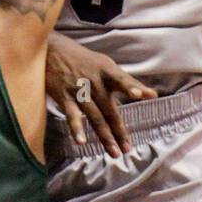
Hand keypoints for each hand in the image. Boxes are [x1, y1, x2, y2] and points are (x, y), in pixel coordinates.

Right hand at [45, 33, 156, 157]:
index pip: (123, 80)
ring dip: (105, 136)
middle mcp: (95, 81)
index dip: (134, 87)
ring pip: (95, 117)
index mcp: (107, 71)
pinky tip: (82, 142)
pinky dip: (77, 128)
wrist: (51, 49)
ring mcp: (79, 90)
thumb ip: (124, 81)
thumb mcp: (105, 64)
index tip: (147, 95)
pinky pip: (72, 115)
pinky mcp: (64, 96)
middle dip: (119, 131)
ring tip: (114, 152)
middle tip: (127, 148)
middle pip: (110, 110)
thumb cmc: (84, 60)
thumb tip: (149, 95)